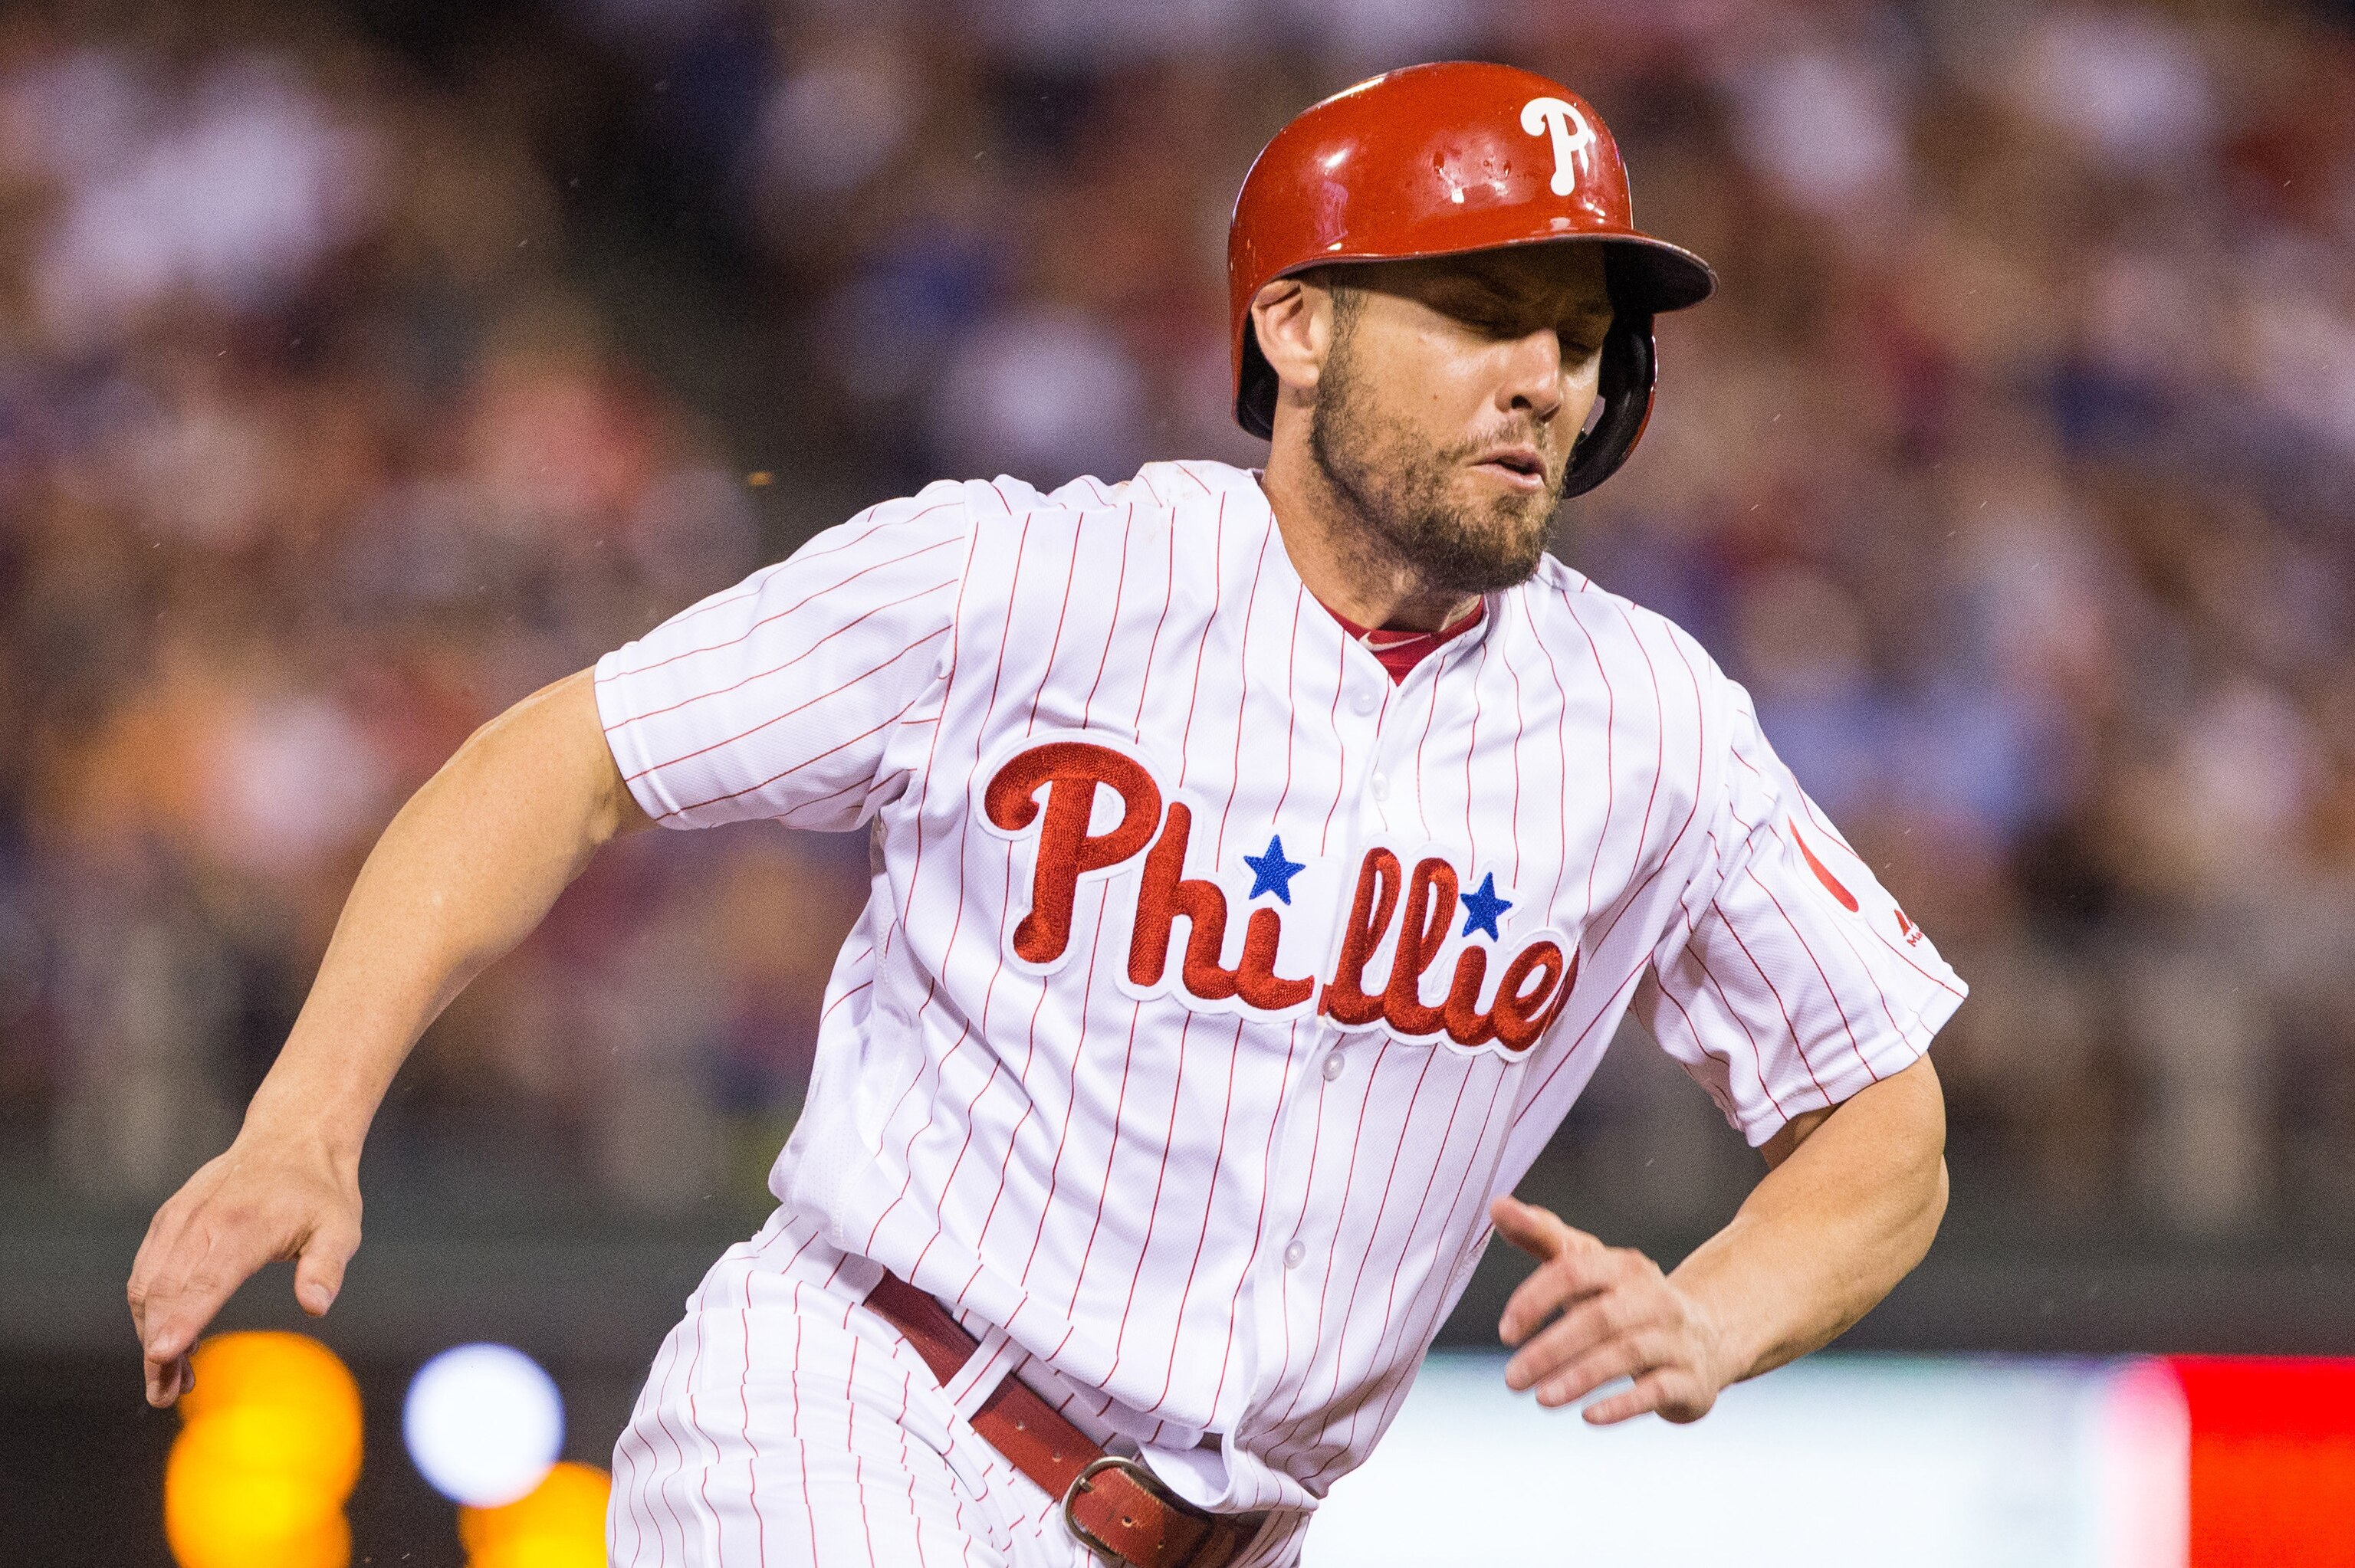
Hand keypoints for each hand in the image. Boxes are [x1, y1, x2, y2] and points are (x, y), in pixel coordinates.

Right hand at [126, 1128, 361, 1406]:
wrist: (292, 1138)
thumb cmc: (319, 1191)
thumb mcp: (340, 1226)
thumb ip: (326, 1267)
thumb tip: (316, 1306)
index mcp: (246, 1224)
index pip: (207, 1278)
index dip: (183, 1319)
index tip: (164, 1355)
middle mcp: (203, 1221)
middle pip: (165, 1293)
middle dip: (159, 1349)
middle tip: (168, 1393)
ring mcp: (180, 1219)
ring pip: (146, 1286)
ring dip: (150, 1334)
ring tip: (171, 1377)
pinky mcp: (168, 1221)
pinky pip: (144, 1271)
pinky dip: (148, 1309)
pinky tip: (171, 1337)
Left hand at [1490, 1194, 1735, 1425]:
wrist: (1709, 1336)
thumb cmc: (1626, 1300)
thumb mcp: (1589, 1266)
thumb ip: (1542, 1238)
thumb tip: (1497, 1205)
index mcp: (1624, 1267)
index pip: (1573, 1272)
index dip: (1535, 1300)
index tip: (1506, 1333)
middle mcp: (1654, 1298)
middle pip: (1599, 1318)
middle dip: (1551, 1349)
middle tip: (1512, 1379)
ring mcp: (1676, 1339)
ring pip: (1626, 1354)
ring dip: (1579, 1378)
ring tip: (1540, 1398)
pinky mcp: (1691, 1380)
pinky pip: (1657, 1391)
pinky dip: (1622, 1404)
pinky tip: (1588, 1417)